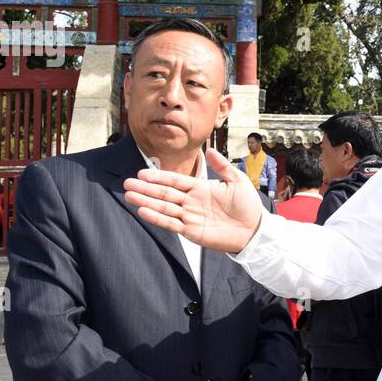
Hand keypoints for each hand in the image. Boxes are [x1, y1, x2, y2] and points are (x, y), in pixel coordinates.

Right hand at [124, 147, 265, 253]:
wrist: (254, 230)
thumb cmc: (248, 205)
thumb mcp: (237, 181)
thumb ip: (222, 166)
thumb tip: (210, 149)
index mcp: (200, 188)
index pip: (175, 180)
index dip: (159, 177)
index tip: (142, 173)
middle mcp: (191, 201)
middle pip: (164, 193)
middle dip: (146, 188)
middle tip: (127, 183)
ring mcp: (190, 217)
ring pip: (164, 208)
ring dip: (146, 202)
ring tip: (129, 195)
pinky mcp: (192, 231)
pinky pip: (171, 223)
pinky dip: (157, 218)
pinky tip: (144, 211)